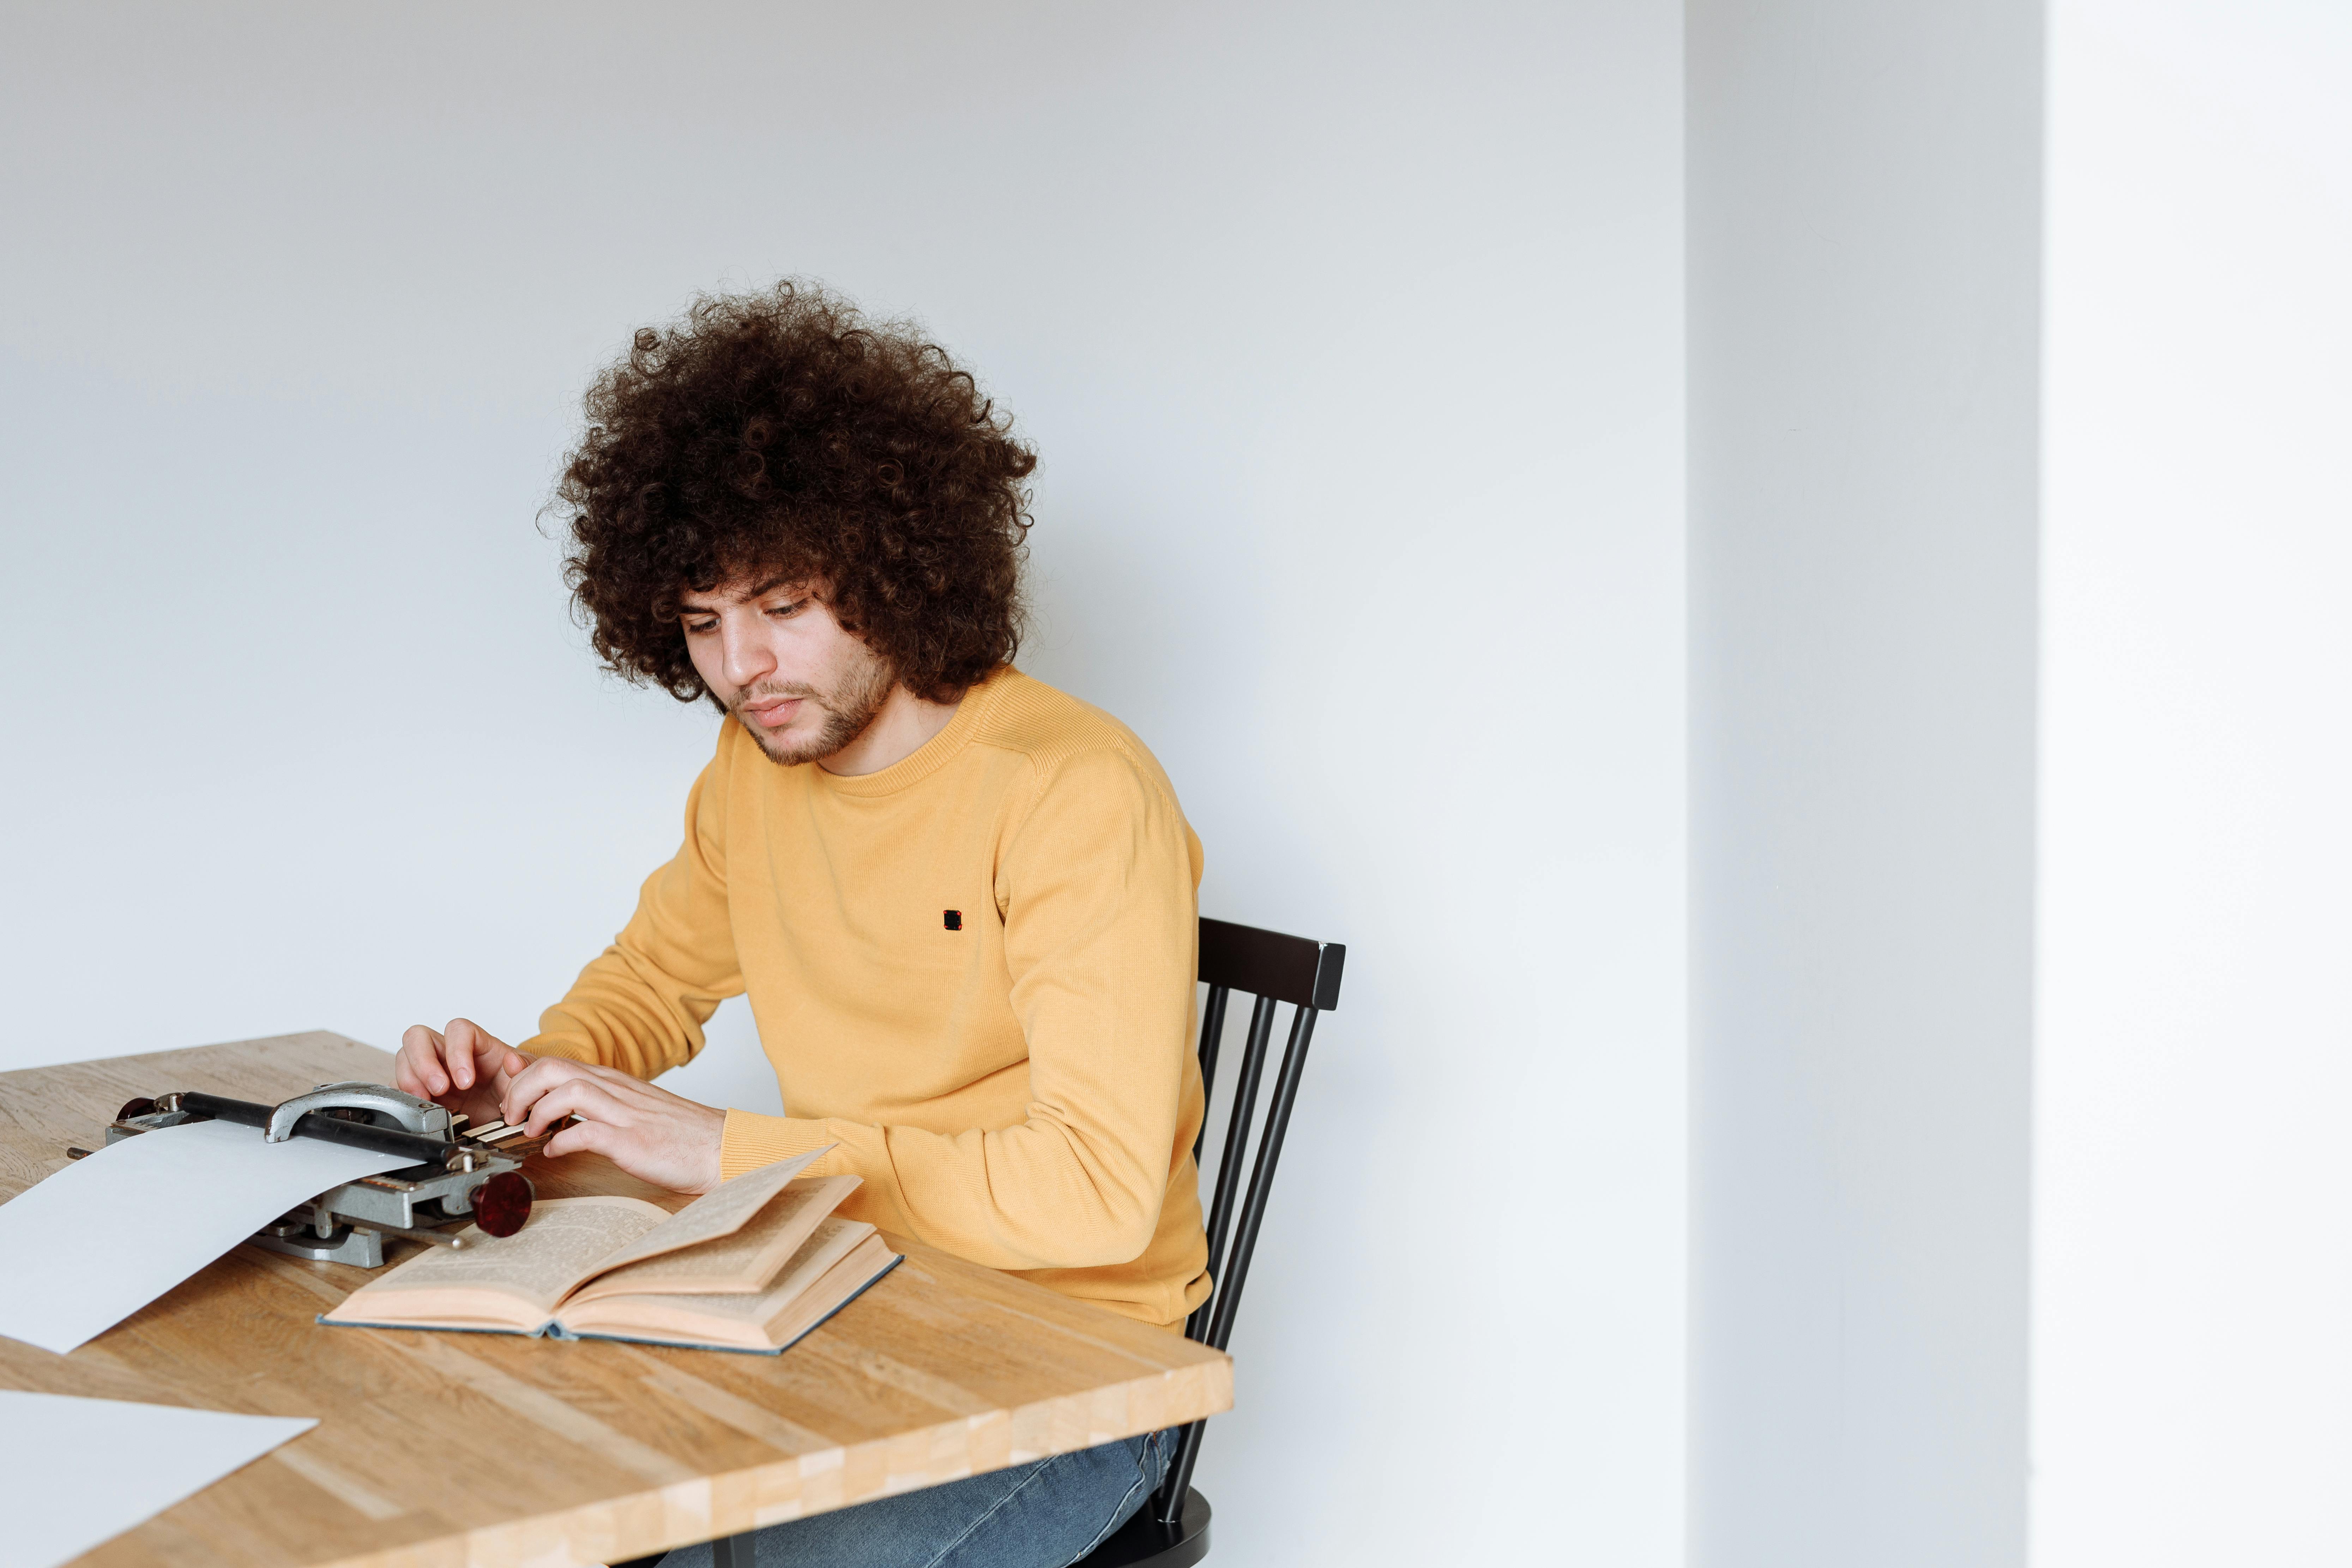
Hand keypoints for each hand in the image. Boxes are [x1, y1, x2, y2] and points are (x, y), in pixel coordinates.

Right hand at [396, 1018, 530, 1130]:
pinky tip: (420, 1109)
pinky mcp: (418, 1090)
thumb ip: (523, 1067)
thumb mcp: (525, 1078)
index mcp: (475, 1044)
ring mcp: (429, 1070)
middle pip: (419, 1036)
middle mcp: (447, 1053)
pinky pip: (398, 1085)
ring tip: (427, 1100)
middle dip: (424, 1061)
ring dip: (411, 1079)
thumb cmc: (510, 1091)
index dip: (457, 1051)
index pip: (458, 1029)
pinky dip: (404, 1096)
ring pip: (404, 1057)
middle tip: (439, 1088)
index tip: (466, 1080)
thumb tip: (512, 1062)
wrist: (502, 1120)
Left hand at [499, 1056, 725, 1194]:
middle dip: (521, 1089)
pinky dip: (561, 1141)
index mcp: (615, 1082)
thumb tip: (563, 1111)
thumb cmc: (679, 1134)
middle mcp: (617, 1090)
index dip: (525, 1078)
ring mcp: (625, 1113)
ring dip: (537, 1111)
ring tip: (529, 1131)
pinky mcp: (632, 1140)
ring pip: (567, 1091)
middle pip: (553, 1068)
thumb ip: (602, 1103)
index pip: (557, 1063)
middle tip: (512, 1115)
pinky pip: (586, 1132)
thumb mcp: (635, 1108)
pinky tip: (555, 1152)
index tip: (514, 1101)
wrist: (722, 1147)